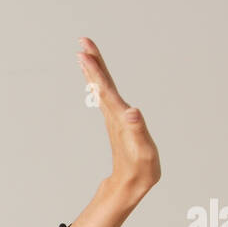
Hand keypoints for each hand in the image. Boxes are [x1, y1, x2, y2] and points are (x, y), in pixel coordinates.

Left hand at [76, 37, 160, 201]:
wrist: (130, 184)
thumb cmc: (140, 169)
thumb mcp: (143, 152)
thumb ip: (137, 130)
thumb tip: (131, 111)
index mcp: (119, 118)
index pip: (105, 90)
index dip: (96, 71)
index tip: (84, 53)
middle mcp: (113, 115)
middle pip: (101, 84)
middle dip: (93, 62)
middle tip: (83, 42)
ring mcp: (113, 118)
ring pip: (102, 89)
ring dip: (94, 70)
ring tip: (86, 53)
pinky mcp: (117, 121)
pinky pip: (106, 97)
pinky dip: (101, 83)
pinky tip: (97, 78)